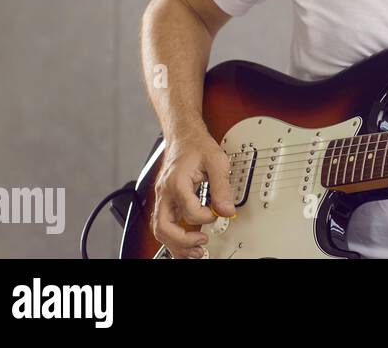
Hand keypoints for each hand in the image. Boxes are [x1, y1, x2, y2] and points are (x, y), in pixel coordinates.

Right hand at [151, 128, 236, 258]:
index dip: (206, 217)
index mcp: (176, 183)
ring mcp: (163, 198)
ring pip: (160, 230)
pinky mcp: (166, 202)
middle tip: (202, 243)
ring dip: (177, 244)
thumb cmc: (197, 146)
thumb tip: (227, 210)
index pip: (189, 212)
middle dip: (183, 241)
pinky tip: (188, 243)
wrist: (184, 137)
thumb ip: (222, 187)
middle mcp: (165, 193)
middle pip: (163, 227)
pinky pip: (164, 225)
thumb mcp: (217, 161)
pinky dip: (175, 238)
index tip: (218, 212)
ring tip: (197, 251)